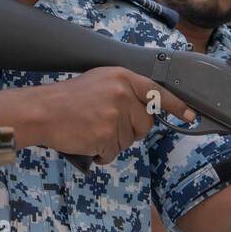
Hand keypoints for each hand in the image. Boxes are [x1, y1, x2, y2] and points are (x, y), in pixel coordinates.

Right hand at [30, 67, 194, 163]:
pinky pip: (112, 154)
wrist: (41, 111)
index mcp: (122, 77)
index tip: (189, 115)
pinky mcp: (105, 135)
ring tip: (91, 130)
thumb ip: (124, 90)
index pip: (156, 92)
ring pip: (128, 141)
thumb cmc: (66, 99)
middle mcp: (122, 94)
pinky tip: (87, 142)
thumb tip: (145, 109)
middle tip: (108, 126)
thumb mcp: (99, 81)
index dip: (175, 105)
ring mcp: (114, 115)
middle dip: (131, 131)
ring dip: (111, 143)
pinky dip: (101, 154)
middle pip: (145, 124)